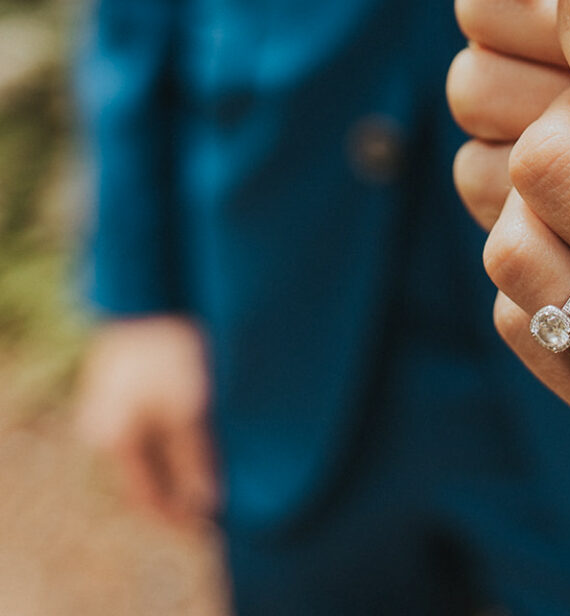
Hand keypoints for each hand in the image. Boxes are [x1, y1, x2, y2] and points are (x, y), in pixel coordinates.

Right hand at [76, 316, 218, 525]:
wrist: (150, 291)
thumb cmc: (167, 348)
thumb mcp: (190, 406)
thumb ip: (197, 457)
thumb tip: (208, 502)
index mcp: (115, 440)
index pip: (144, 496)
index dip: (175, 516)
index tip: (207, 527)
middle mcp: (106, 426)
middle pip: (144, 471)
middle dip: (178, 486)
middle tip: (214, 498)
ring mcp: (112, 401)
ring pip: (148, 444)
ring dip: (177, 459)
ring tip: (212, 464)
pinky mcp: (126, 377)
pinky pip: (150, 419)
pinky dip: (172, 432)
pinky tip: (198, 426)